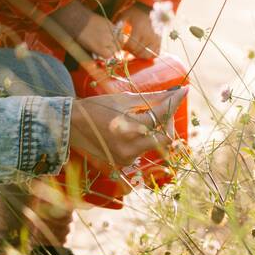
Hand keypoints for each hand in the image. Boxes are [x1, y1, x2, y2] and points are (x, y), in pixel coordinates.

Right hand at [69, 86, 187, 170]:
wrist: (70, 126)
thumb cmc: (95, 107)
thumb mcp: (122, 98)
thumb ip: (149, 98)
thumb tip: (173, 93)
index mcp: (128, 127)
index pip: (161, 114)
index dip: (174, 101)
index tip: (184, 91)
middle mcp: (129, 147)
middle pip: (164, 137)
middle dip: (169, 120)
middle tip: (166, 107)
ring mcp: (126, 158)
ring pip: (154, 144)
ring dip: (157, 130)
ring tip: (148, 115)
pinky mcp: (122, 164)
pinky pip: (143, 150)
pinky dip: (145, 139)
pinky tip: (138, 128)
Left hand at [76, 12, 122, 60]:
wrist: (78, 20)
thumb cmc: (79, 35)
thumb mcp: (86, 47)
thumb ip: (96, 51)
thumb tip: (101, 54)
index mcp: (100, 48)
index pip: (110, 55)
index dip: (108, 55)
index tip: (106, 54)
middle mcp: (107, 41)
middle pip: (116, 49)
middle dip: (114, 50)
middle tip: (110, 49)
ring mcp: (110, 32)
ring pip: (119, 40)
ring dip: (117, 42)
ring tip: (113, 42)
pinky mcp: (110, 24)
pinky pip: (118, 31)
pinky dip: (117, 34)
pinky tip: (113, 34)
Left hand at [119, 5, 160, 57]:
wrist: (150, 7)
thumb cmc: (136, 11)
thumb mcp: (125, 15)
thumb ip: (119, 26)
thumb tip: (114, 37)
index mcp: (139, 29)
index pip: (131, 45)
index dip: (125, 47)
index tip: (123, 45)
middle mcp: (148, 35)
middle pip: (138, 51)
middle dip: (131, 51)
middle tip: (128, 48)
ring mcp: (155, 39)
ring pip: (147, 55)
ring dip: (139, 55)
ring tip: (135, 50)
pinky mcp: (160, 41)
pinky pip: (155, 53)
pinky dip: (149, 55)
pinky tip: (144, 50)